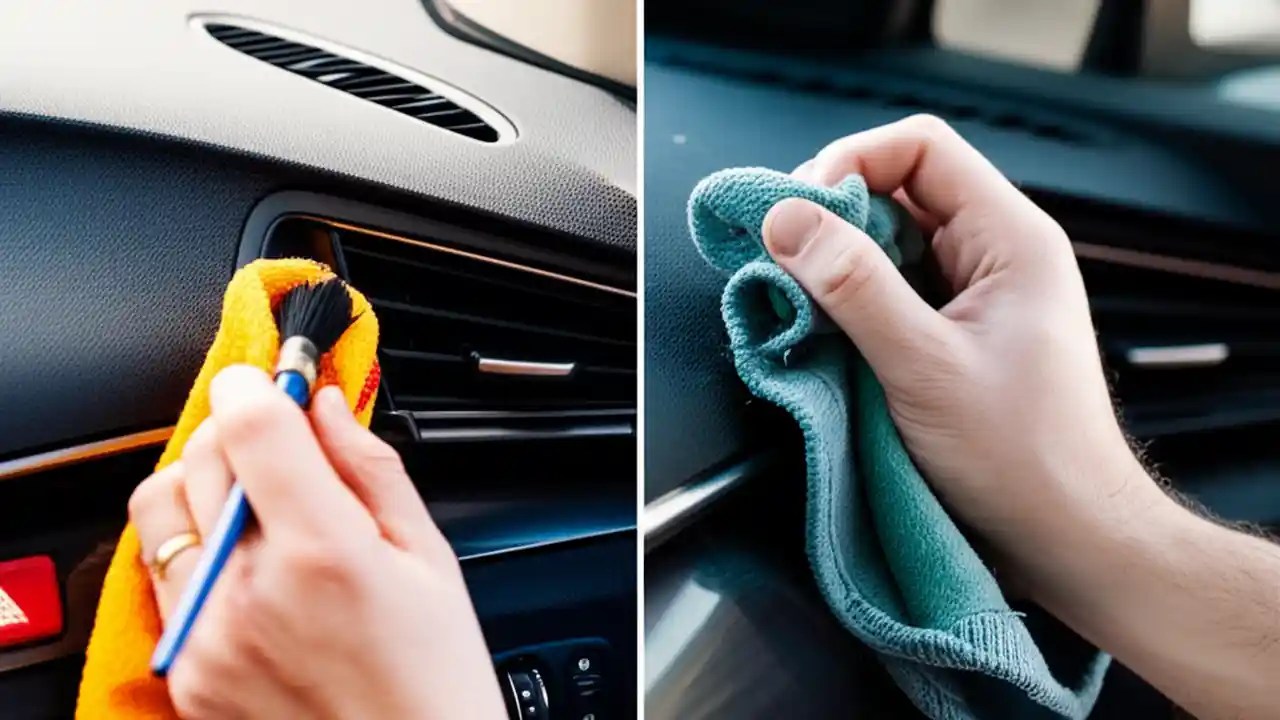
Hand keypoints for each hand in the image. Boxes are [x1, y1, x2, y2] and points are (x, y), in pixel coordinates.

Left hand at [128, 365, 506, 719]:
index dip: (260, 384)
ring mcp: (208, 635)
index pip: (252, 426)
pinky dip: (196, 547)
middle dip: (241, 430)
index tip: (275, 380)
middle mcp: (253, 593)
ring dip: (203, 484)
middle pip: (202, 455)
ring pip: (161, 508)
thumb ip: (370, 470)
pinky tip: (249, 566)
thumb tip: (325, 404)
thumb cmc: (433, 675)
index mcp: (327, 554)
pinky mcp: (185, 669)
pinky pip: (163, 573)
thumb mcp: (428, 559)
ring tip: (256, 505)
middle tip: (282, 443)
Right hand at [761, 115, 1173, 569]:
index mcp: (1010, 237)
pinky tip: (825, 335)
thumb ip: (854, 287)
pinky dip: (850, 305)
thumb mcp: (925, 366)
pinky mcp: (954, 333)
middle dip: (832, 218)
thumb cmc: (1024, 459)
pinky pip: (892, 292)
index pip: (920, 147)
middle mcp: (995, 253)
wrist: (1068, 539)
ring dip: (837, 266)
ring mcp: (975, 294)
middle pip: (897, 190)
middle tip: (784, 262)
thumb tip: (787, 219)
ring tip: (799, 305)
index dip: (850, 163)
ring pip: (888, 243)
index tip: (797, 215)